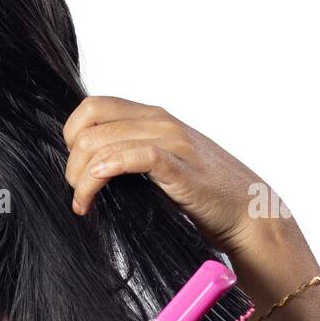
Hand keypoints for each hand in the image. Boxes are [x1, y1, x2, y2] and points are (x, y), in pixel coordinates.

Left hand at [63, 94, 281, 256]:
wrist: (248, 213)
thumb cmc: (201, 193)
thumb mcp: (160, 164)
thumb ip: (131, 153)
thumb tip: (86, 165)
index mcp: (152, 116)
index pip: (92, 107)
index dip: (71, 136)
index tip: (75, 168)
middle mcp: (160, 122)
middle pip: (89, 128)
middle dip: (71, 164)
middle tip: (78, 194)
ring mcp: (172, 142)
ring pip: (103, 144)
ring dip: (81, 178)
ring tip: (83, 204)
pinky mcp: (180, 167)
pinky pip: (135, 157)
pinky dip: (106, 171)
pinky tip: (94, 190)